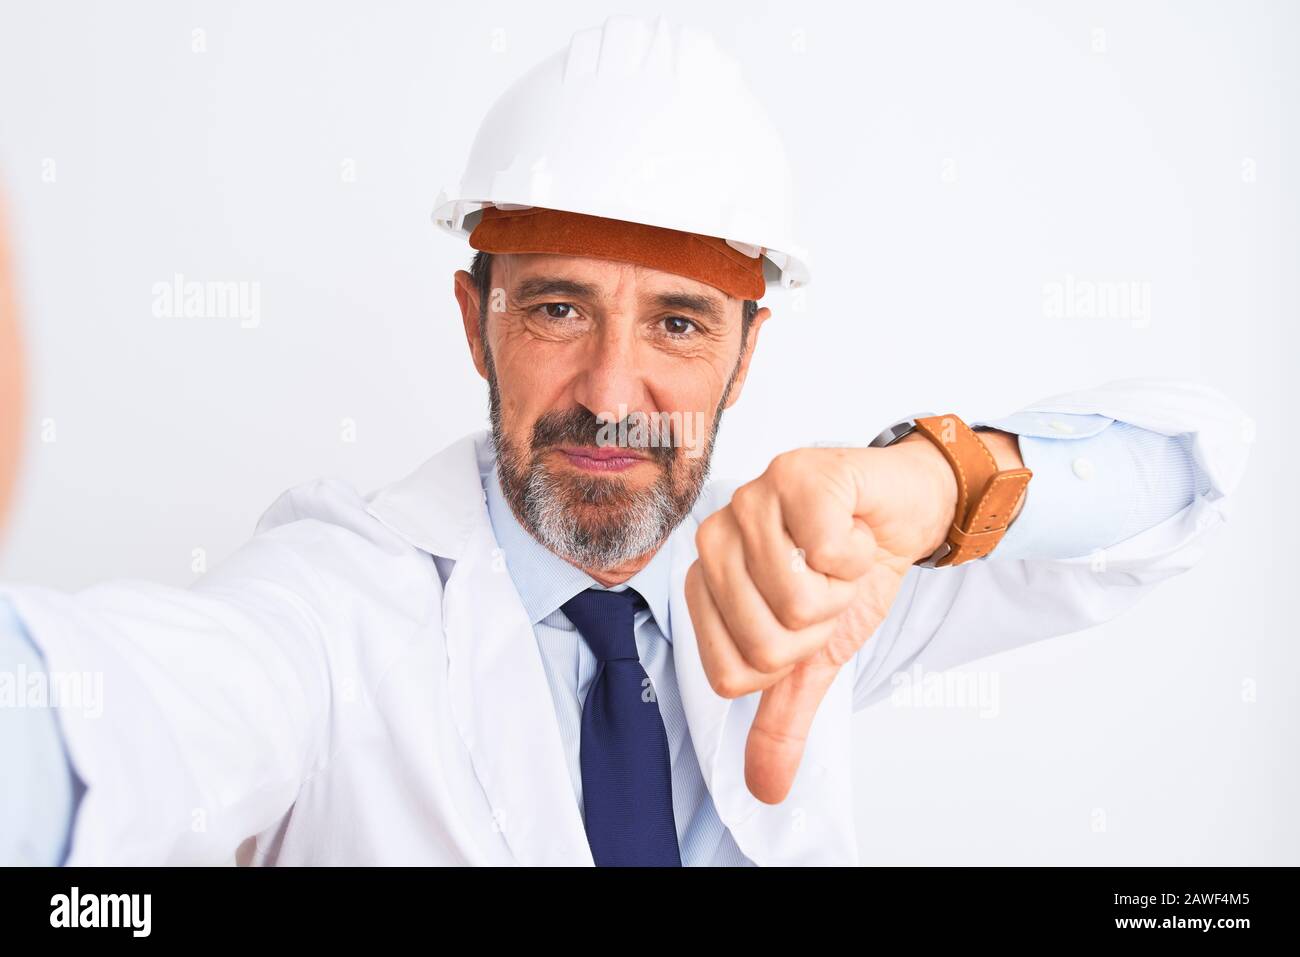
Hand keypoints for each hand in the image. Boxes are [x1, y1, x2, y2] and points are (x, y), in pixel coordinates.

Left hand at [685, 434, 967, 803]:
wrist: (899, 514)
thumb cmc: (847, 572)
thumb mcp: (817, 655)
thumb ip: (783, 715)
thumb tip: (764, 790)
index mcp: (704, 585)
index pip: (732, 674)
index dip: (788, 660)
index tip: (805, 622)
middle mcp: (714, 540)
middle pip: (764, 643)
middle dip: (819, 627)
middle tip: (828, 585)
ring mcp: (751, 500)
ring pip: (798, 601)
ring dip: (842, 589)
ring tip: (839, 558)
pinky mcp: (797, 473)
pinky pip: (828, 552)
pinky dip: (860, 554)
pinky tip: (853, 530)